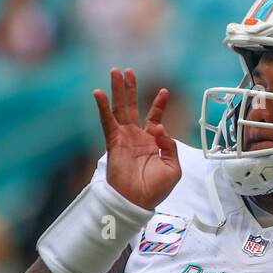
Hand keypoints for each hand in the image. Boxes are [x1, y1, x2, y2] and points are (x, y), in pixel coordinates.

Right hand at [93, 68, 180, 209]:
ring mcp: (124, 138)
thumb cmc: (155, 190)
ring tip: (115, 72)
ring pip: (120, 109)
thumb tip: (159, 127)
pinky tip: (99, 93)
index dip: (159, 104)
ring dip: (117, 90)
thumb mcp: (173, 167)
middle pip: (132, 107)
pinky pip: (107, 122)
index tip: (164, 91)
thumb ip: (170, 146)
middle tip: (128, 71)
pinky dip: (103, 107)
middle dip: (130, 88)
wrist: (138, 202)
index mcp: (151, 143)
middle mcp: (136, 137)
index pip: (154, 117)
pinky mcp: (113, 142)